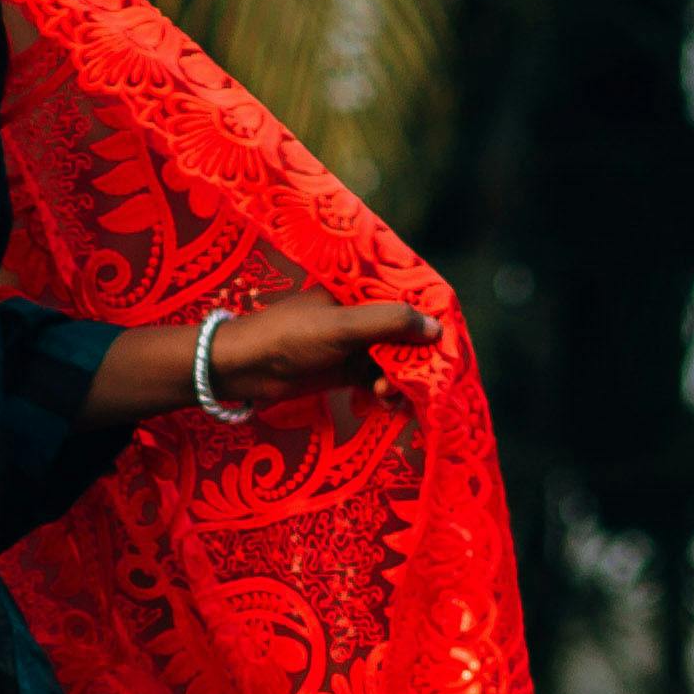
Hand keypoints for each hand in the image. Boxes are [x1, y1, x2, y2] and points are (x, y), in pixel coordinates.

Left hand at [196, 289, 439, 408]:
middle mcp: (362, 314)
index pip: (409, 299)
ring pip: (395, 359)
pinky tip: (385, 403)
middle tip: (422, 382)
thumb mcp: (342, 327)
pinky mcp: (346, 369)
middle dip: (418, 358)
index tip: (449, 346)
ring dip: (401, 379)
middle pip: (406, 333)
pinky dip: (387, 392)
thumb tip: (436, 328)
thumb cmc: (290, 337)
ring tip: (389, 395)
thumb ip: (388, 323)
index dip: (431, 320)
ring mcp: (355, 343)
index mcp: (361, 290)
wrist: (244, 369)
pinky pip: (379, 379)